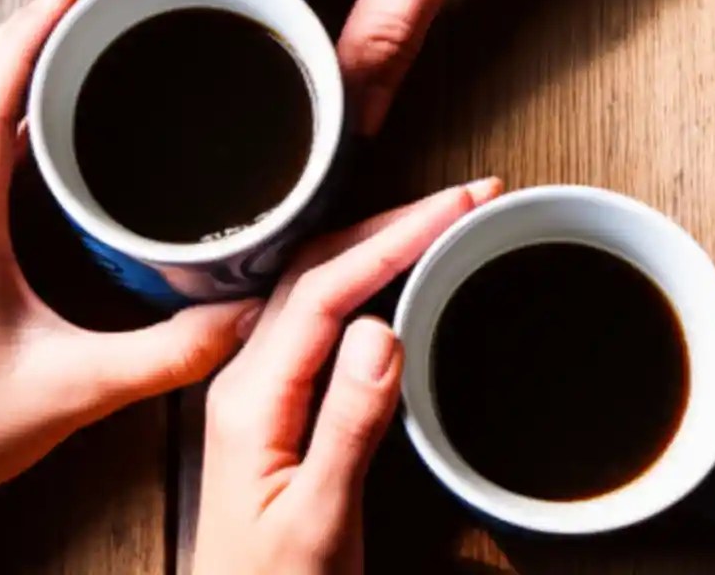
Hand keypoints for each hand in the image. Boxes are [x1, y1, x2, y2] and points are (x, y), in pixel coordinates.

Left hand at [193, 178, 501, 573]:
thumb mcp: (320, 519)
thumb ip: (349, 425)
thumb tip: (383, 328)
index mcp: (250, 397)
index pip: (324, 290)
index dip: (392, 240)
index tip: (453, 208)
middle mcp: (247, 378)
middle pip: (317, 270)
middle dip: (393, 222)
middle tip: (467, 196)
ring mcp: (260, 388)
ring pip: (318, 287)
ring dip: (380, 243)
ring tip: (443, 217)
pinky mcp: (278, 404)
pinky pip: (322, 320)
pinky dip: (368, 282)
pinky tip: (397, 275)